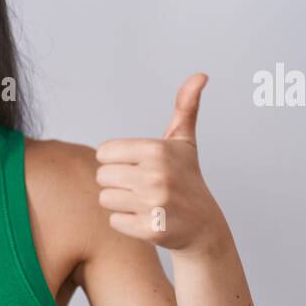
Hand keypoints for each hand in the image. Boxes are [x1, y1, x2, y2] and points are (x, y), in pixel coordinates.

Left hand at [94, 73, 226, 254]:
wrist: (204, 225)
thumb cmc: (187, 179)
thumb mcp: (184, 142)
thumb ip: (185, 107)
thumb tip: (200, 75)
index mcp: (157, 150)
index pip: (103, 153)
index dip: (116, 161)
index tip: (136, 166)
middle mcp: (156, 175)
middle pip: (101, 177)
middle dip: (117, 183)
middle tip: (141, 187)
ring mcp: (154, 204)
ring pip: (105, 200)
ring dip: (120, 203)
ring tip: (144, 202)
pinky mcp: (151, 230)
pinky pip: (115, 222)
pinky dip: (126, 223)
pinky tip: (146, 219)